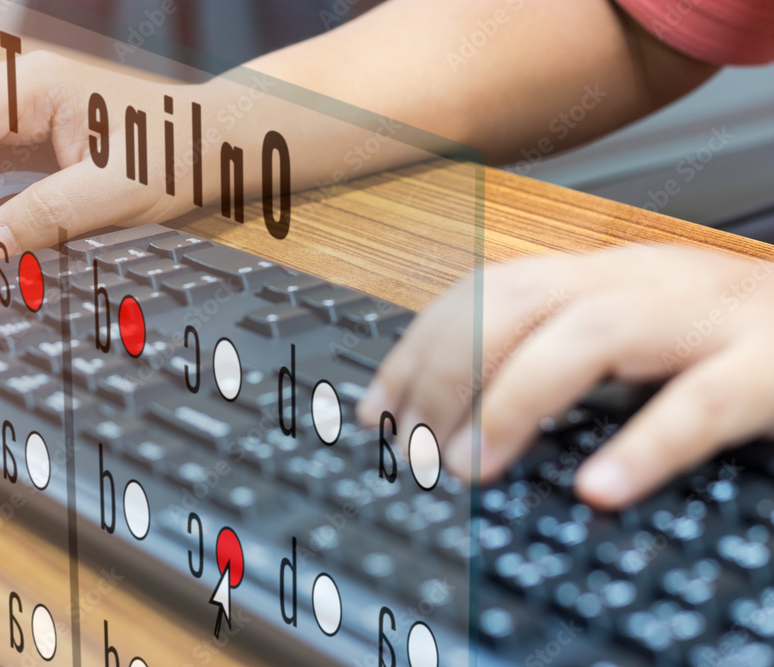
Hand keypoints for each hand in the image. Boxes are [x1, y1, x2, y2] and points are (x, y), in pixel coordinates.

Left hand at [357, 244, 773, 508]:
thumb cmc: (725, 333)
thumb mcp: (626, 329)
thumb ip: (551, 352)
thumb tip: (456, 409)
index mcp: (601, 274)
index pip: (486, 289)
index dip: (421, 345)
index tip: (378, 408)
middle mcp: (640, 281)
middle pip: (517, 302)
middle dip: (447, 373)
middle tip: (414, 447)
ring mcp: (703, 317)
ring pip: (592, 336)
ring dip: (515, 402)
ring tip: (471, 468)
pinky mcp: (767, 365)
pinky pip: (700, 402)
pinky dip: (644, 446)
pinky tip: (598, 487)